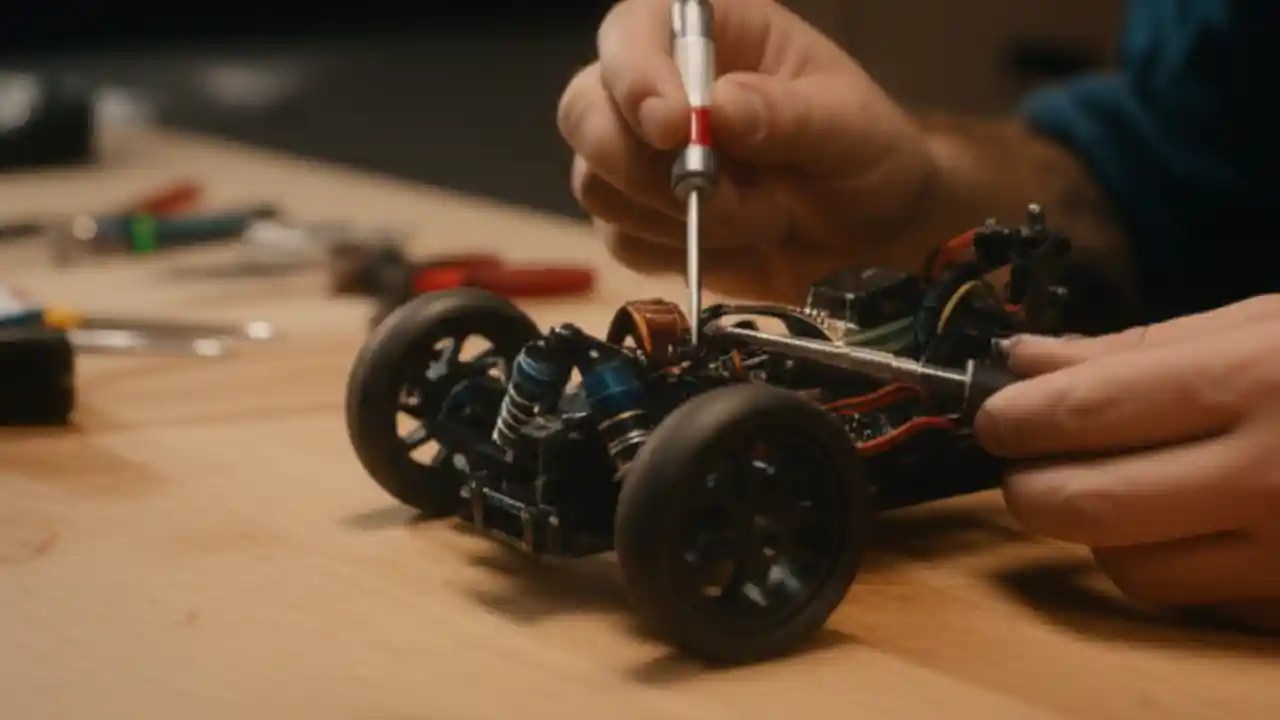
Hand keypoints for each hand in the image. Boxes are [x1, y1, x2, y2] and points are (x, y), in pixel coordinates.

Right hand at [556, 0, 939, 301]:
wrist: (873, 237)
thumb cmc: (866, 156)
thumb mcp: (848, 126)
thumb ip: (787, 113)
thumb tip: (720, 109)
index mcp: (712, 33)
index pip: (634, 29)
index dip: (635, 73)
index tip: (672, 126)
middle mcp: (660, 85)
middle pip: (583, 109)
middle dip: (638, 164)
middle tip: (709, 193)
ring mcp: (641, 156)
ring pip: (596, 183)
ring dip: (675, 216)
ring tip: (760, 219)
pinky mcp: (641, 220)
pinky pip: (621, 239)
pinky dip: (678, 253)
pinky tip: (738, 245)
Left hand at [974, 295, 1279, 631]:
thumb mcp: (1264, 325)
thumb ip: (1141, 348)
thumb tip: (1027, 359)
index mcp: (1256, 384)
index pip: (1087, 412)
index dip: (1015, 416)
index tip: (994, 413)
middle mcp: (1271, 477)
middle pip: (1091, 505)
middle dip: (1027, 484)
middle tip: (1019, 461)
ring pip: (1131, 570)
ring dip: (1092, 531)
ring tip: (1102, 485)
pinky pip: (1196, 600)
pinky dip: (1162, 564)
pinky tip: (1174, 523)